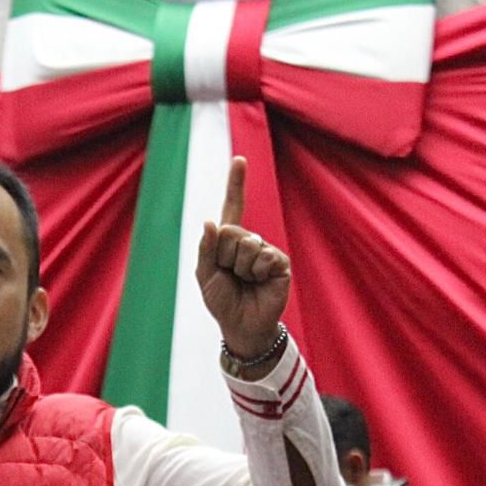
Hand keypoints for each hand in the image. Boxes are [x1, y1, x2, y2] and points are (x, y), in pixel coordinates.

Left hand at [195, 157, 289, 358]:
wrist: (242, 326)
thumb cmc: (222, 301)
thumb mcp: (205, 276)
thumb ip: (206, 249)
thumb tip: (210, 222)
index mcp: (227, 241)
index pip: (232, 207)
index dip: (236, 184)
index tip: (240, 160)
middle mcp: (248, 241)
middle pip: (231, 232)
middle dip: (224, 257)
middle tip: (230, 275)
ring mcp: (265, 251)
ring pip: (247, 244)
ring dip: (240, 268)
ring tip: (244, 281)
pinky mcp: (280, 263)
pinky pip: (264, 257)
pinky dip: (257, 273)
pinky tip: (259, 283)